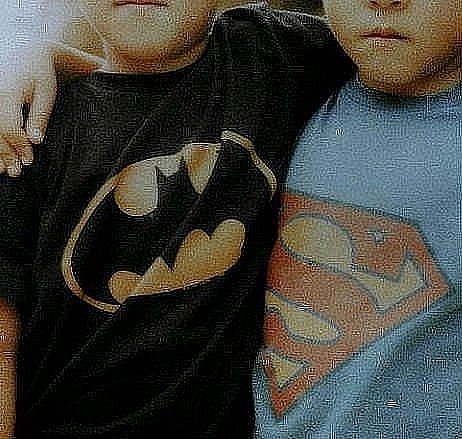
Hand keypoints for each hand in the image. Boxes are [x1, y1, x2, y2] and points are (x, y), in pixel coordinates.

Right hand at [0, 45, 56, 176]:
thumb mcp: (46, 94)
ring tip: (3, 169)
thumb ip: (39, 117)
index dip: (19, 146)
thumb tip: (35, 141)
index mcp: (8, 91)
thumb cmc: (41, 76)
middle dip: (5, 153)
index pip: (10, 126)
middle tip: (16, 172)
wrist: (27, 54)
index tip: (29, 161)